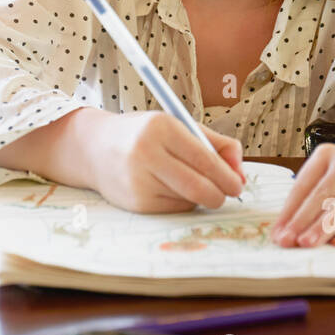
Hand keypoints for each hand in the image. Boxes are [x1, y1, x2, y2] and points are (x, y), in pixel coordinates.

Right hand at [86, 110, 244, 212]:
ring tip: (188, 180)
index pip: (205, 159)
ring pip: (188, 200)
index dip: (227, 176)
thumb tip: (241, 172)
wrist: (94, 148)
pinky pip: (174, 208)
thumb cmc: (144, 135)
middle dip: (220, 194)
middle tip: (227, 192)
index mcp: (160, 128)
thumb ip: (215, 143)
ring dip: (199, 196)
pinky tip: (168, 187)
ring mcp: (138, 181)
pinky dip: (181, 201)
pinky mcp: (135, 203)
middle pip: (199, 187)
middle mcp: (146, 153)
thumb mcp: (177, 126)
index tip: (239, 184)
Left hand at [269, 145, 334, 250]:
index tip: (277, 234)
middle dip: (301, 221)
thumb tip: (287, 230)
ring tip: (307, 244)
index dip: (289, 211)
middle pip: (321, 194)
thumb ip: (316, 200)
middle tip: (286, 242)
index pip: (303, 185)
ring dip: (323, 226)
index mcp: (329, 154)